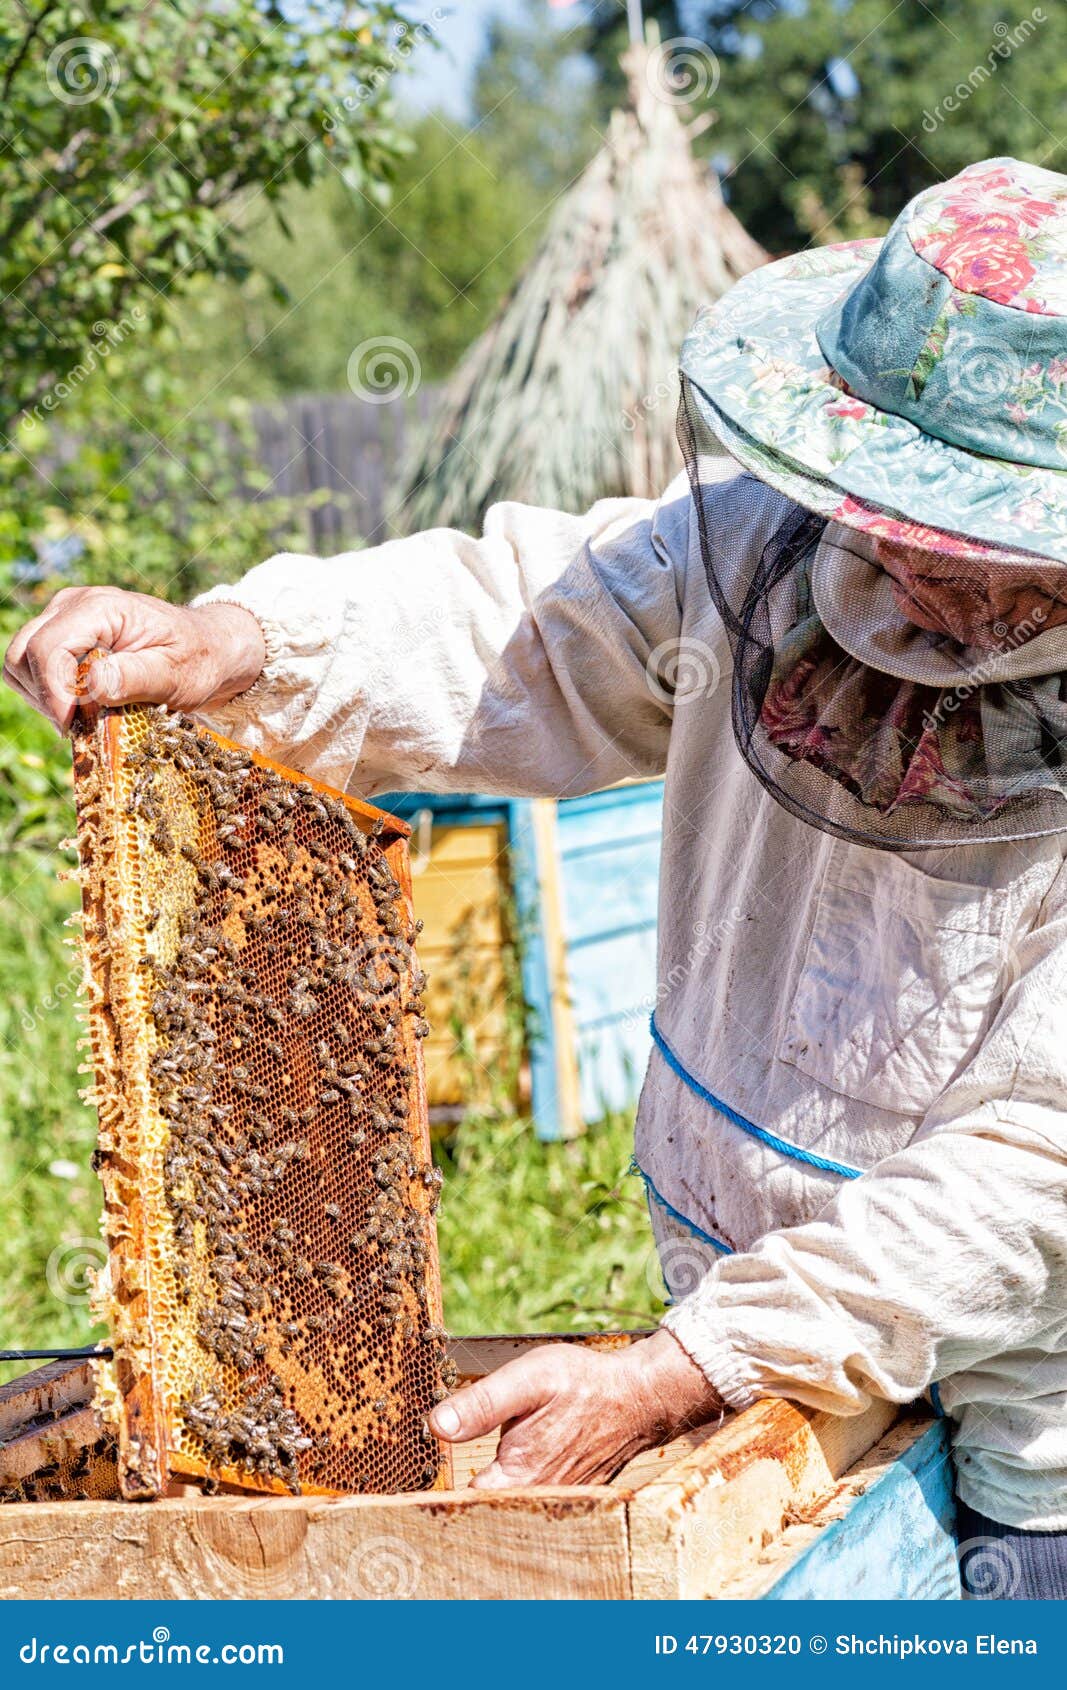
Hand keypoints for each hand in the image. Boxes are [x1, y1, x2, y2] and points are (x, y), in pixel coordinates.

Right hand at [3, 587, 265, 731]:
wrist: (206, 647)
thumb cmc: (197, 659)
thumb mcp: (177, 673)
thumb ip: (136, 677)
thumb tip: (94, 684)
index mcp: (100, 608)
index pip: (47, 648)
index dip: (52, 693)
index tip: (72, 727)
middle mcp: (72, 606)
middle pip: (23, 655)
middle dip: (45, 697)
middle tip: (80, 726)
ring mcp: (63, 619)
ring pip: (20, 663)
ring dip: (44, 698)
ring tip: (86, 715)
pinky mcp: (63, 637)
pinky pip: (33, 669)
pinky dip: (49, 694)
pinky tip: (83, 705)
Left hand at [428, 1328, 722, 1488]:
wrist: (638, 1396)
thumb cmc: (584, 1384)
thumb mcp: (530, 1378)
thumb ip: (482, 1403)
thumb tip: (436, 1426)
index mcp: (518, 1477)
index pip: (462, 1506)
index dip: (435, 1500)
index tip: (400, 1500)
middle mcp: (536, 1499)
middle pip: (482, 1515)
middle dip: (455, 1506)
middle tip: (412, 1505)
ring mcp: (554, 1502)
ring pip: (506, 1513)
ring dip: (482, 1506)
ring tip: (445, 1503)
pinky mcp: (567, 1497)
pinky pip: (531, 1508)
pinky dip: (511, 1503)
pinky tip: (500, 1486)